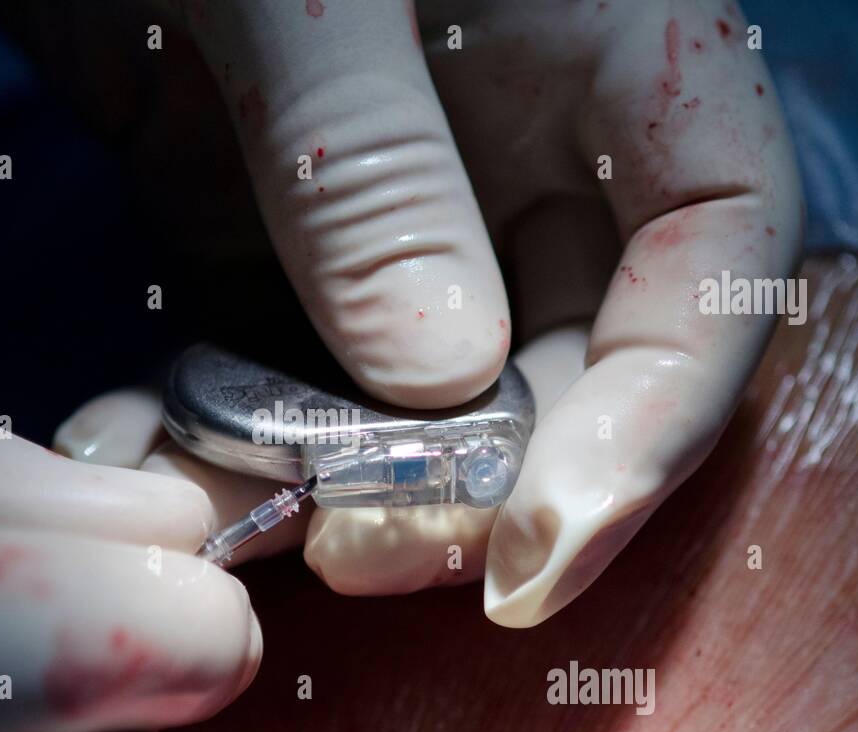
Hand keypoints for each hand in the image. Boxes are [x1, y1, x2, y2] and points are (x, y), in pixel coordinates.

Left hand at [35, 0, 802, 625]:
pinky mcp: (271, 254)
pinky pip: (280, 377)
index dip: (659, 411)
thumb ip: (372, 166)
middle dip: (479, 485)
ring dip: (336, 487)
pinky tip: (146, 455)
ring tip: (241, 523)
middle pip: (567, 366)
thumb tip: (442, 378)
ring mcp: (392, 218)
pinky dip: (223, 437)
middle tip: (365, 550)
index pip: (711, 253)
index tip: (550, 536)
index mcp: (604, 56)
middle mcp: (516, 156)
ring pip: (418, 405)